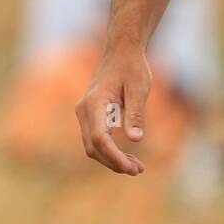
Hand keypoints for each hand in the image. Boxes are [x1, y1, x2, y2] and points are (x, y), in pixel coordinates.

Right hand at [75, 44, 151, 174]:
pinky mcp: (90, 116)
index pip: (99, 138)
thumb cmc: (132, 68)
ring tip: (136, 167)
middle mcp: (84, 110)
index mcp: (95, 103)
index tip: (131, 167)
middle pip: (93, 147)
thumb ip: (136, 113)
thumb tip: (135, 139)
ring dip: (112, 159)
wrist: (121, 52)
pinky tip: (128, 157)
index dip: (113, 156)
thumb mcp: (139, 88)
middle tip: (137, 170)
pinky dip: (110, 151)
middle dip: (114, 162)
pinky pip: (96, 139)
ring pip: (92, 146)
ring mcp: (84, 114)